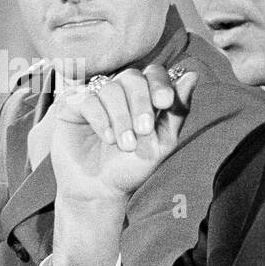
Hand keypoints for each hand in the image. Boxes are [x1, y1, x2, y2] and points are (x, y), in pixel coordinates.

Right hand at [51, 66, 196, 206]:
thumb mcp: (161, 143)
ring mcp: (93, 97)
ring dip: (121, 117)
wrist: (98, 191)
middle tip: (143, 129)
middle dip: (141, 103)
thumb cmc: (130, 169)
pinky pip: (88, 99)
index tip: (165, 103)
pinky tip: (107, 137)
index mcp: (142, 97)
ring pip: (110, 89)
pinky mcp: (71, 106)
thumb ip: (177, 111)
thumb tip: (193, 74)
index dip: (160, 83)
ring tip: (124, 144)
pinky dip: (101, 118)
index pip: (153, 74)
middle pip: (132, 77)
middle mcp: (118, 93)